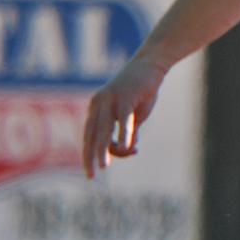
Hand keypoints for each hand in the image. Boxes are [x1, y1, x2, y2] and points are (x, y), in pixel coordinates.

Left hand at [82, 56, 167, 176]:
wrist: (150, 65)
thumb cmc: (141, 91)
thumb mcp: (133, 116)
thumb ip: (129, 132)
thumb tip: (127, 149)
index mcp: (96, 108)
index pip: (89, 135)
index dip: (88, 154)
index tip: (90, 172)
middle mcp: (98, 103)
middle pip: (91, 134)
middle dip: (90, 155)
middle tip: (91, 174)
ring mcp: (110, 98)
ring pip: (104, 129)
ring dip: (104, 149)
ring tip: (103, 165)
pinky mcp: (125, 95)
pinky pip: (123, 118)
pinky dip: (124, 133)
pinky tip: (126, 146)